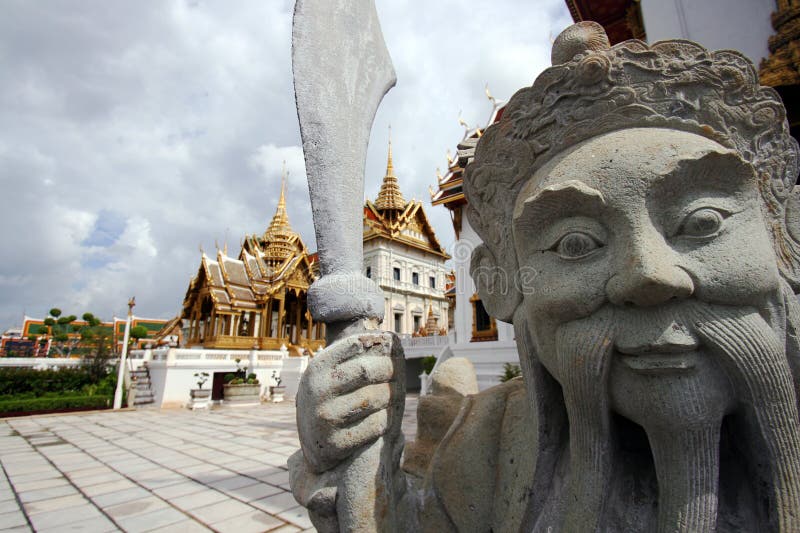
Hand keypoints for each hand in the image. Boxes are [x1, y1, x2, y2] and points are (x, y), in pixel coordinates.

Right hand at [296, 331, 404, 472]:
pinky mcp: (336, 443)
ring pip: (375, 398)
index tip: (388, 347)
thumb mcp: (333, 374)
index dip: (378, 344)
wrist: (315, 443)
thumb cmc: (333, 398)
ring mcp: (325, 418)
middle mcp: (317, 391)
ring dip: (390, 396)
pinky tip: (385, 417)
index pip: (355, 344)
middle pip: (367, 370)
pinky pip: (376, 425)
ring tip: (392, 395)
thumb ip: (355, 357)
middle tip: (394, 373)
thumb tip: (395, 340)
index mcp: (317, 368)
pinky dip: (387, 419)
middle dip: (388, 369)